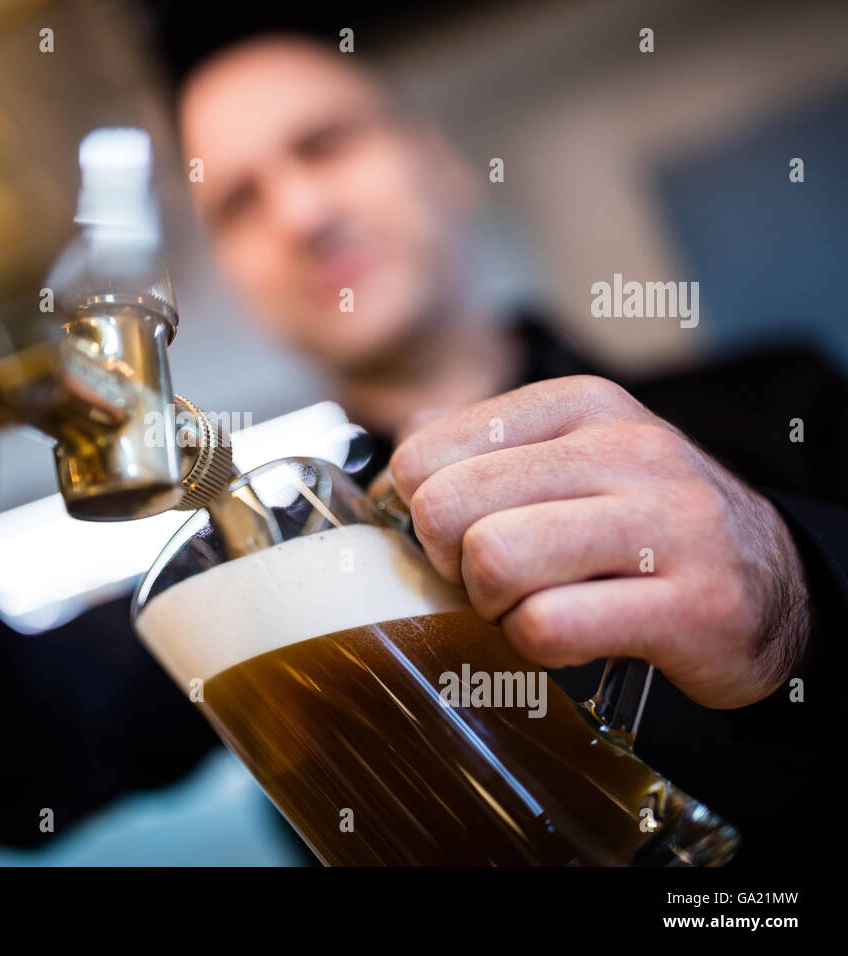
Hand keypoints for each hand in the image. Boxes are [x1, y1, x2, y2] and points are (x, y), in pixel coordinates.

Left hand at [389, 375, 809, 708]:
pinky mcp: (691, 604)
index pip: (428, 449)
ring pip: (494, 561)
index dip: (419, 509)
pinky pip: (548, 628)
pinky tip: (568, 634)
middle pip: (448, 506)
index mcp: (580, 405)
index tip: (453, 535)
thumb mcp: (570, 456)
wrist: (774, 582)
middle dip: (447, 560)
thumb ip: (477, 449)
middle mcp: (626, 449)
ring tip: (526, 605)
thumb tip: (385, 477)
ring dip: (490, 605)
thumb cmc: (642, 523)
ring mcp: (666, 524)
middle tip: (486, 578)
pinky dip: (535, 645)